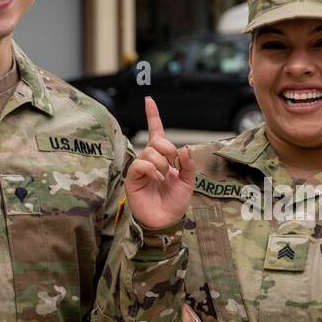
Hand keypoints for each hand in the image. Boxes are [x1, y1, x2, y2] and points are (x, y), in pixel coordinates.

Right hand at [125, 97, 193, 229]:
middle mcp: (150, 160)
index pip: (156, 132)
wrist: (166, 221)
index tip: (148, 100)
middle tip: (173, 166)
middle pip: (156, 141)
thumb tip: (184, 148)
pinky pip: (140, 164)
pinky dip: (151, 169)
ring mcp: (141, 169)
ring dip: (162, 163)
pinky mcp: (133, 179)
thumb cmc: (175, 202)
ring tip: (164, 177)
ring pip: (149, 152)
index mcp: (164, 158)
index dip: (153, 116)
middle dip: (168, 149)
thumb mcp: (188, 182)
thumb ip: (188, 164)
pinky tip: (157, 178)